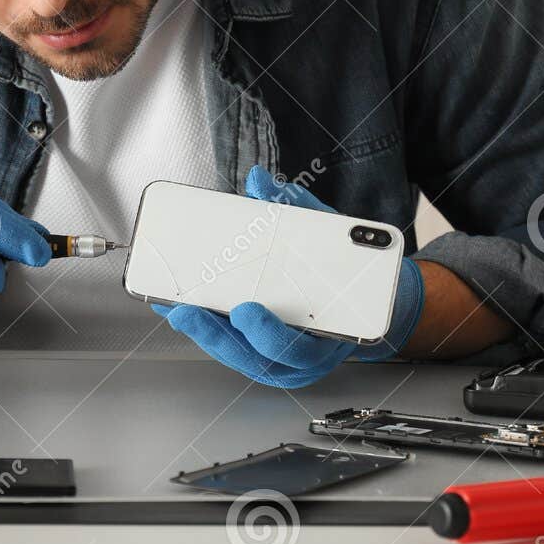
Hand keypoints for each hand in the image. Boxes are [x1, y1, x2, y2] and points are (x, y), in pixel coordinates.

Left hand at [153, 165, 423, 385]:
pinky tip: (177, 307)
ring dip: (204, 334)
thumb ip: (298, 211)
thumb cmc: (347, 271)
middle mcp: (305, 358)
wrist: (369, 301)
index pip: (299, 347)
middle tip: (189, 310)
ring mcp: (281, 362)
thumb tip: (259, 181)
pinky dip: (204, 329)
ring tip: (174, 306)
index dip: (269, 334)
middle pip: (258, 358)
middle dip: (219, 334)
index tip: (244, 310)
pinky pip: (230, 348)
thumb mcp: (330, 236)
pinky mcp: (260, 355)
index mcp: (332, 335)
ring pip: (238, 356)